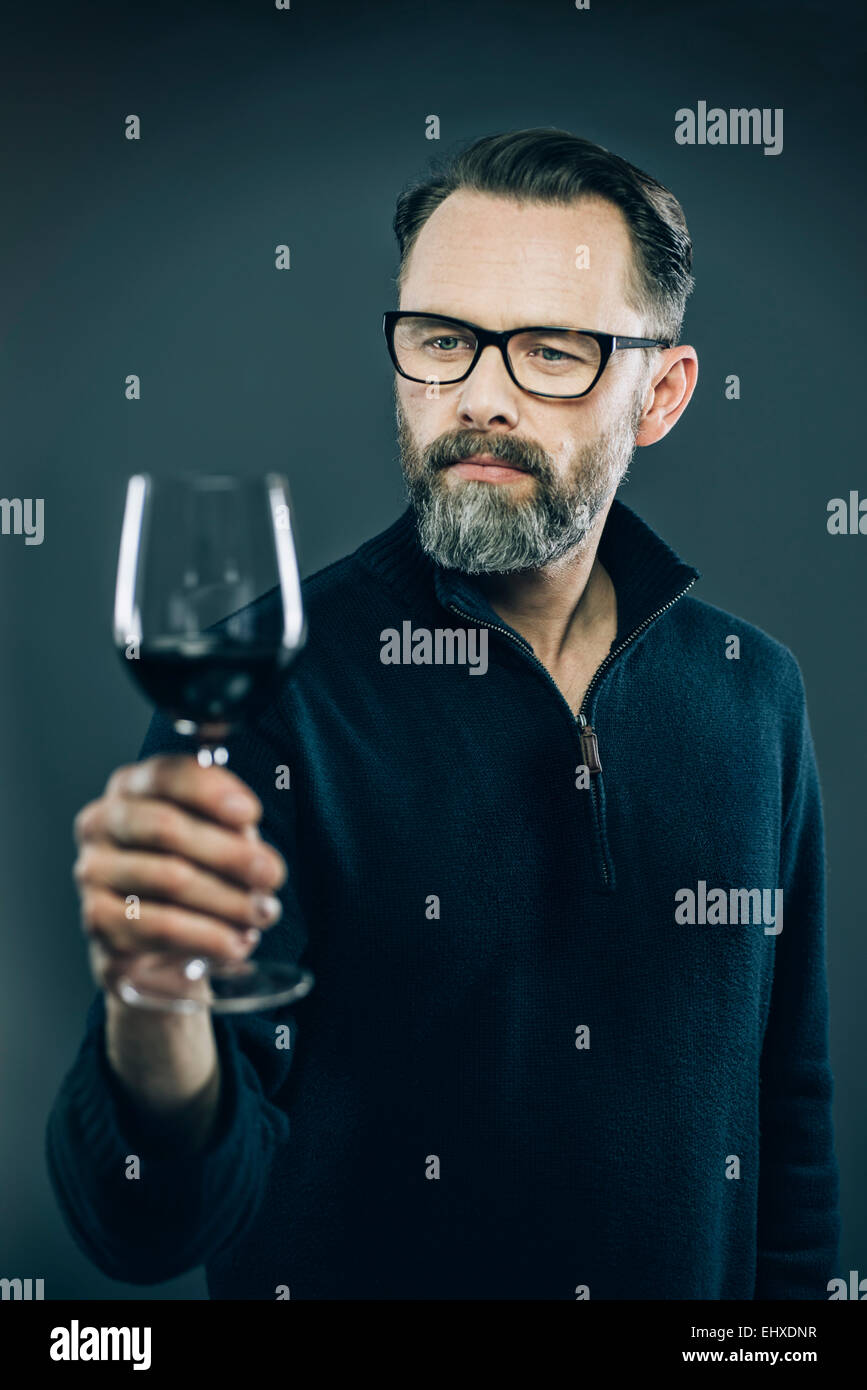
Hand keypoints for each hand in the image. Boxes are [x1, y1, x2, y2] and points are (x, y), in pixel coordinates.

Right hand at [73, 755, 286, 993]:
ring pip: (169, 879)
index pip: (166, 775)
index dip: (210, 793)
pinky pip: (160, 927)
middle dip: (230, 853)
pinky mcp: (98, 921)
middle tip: (272, 875)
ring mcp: (93, 871)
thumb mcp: (218, 839)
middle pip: (166, 828)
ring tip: (262, 913)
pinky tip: (237, 942)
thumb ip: (231, 830)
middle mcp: (102, 822)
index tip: (251, 815)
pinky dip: (207, 936)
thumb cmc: (197, 872)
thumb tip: (250, 844)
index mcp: (132, 787)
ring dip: (227, 899)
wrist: (164, 942)